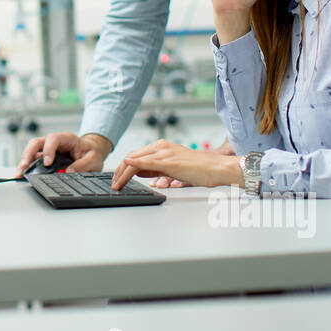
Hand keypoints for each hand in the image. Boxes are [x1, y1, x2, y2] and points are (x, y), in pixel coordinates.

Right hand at [17, 131, 112, 176]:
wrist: (91, 152)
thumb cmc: (91, 153)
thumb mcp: (94, 159)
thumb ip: (83, 165)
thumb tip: (69, 172)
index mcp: (66, 138)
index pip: (53, 139)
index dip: (48, 149)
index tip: (47, 163)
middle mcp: (54, 142)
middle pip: (37, 142)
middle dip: (28, 153)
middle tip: (25, 166)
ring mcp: (48, 149)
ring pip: (32, 150)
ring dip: (25, 160)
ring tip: (20, 172)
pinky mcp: (45, 157)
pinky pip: (34, 159)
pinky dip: (27, 166)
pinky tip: (23, 174)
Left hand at [110, 140, 241, 190]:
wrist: (217, 168)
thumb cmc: (200, 170)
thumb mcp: (173, 169)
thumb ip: (157, 169)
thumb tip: (140, 173)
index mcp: (162, 147)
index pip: (136, 155)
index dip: (124, 167)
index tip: (118, 178)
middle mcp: (162, 147)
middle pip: (132, 156)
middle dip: (120, 171)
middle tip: (114, 183)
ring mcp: (165, 152)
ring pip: (136, 159)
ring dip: (124, 172)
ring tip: (117, 184)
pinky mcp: (170, 161)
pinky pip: (148, 161)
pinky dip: (135, 164)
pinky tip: (127, 167)